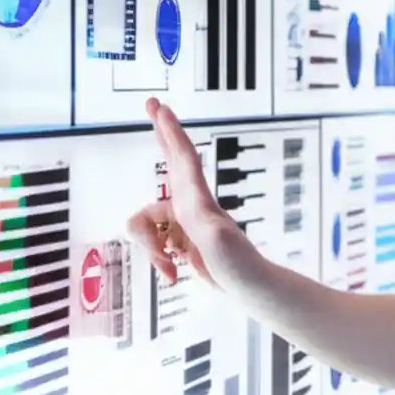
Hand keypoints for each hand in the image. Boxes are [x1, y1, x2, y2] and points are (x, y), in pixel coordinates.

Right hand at [126, 97, 258, 291]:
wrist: (249, 289)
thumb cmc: (238, 265)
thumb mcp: (220, 244)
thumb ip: (205, 227)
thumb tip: (195, 215)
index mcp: (197, 201)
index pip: (182, 158)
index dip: (170, 132)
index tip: (160, 107)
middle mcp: (190, 204)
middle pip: (168, 162)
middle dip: (161, 135)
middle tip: (152, 104)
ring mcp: (185, 221)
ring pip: (145, 221)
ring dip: (148, 246)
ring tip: (171, 265)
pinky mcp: (181, 238)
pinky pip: (153, 242)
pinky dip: (157, 260)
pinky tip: (174, 273)